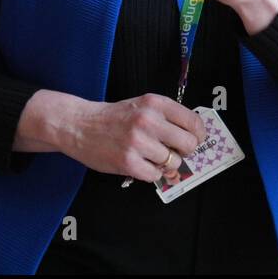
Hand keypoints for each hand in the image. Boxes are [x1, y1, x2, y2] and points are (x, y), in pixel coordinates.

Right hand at [60, 93, 207, 184]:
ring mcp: (138, 142)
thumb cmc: (113, 117)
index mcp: (155, 103)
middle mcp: (149, 120)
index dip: (198, 135)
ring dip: (165, 164)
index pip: (193, 122)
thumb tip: (192, 136)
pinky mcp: (128, 162)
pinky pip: (154, 175)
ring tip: (151, 157)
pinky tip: (140, 164)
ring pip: (173, 162)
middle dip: (184, 151)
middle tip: (173, 151)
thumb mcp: (142, 106)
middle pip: (189, 144)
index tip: (196, 140)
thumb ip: (166, 117)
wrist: (79, 125)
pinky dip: (150, 173)